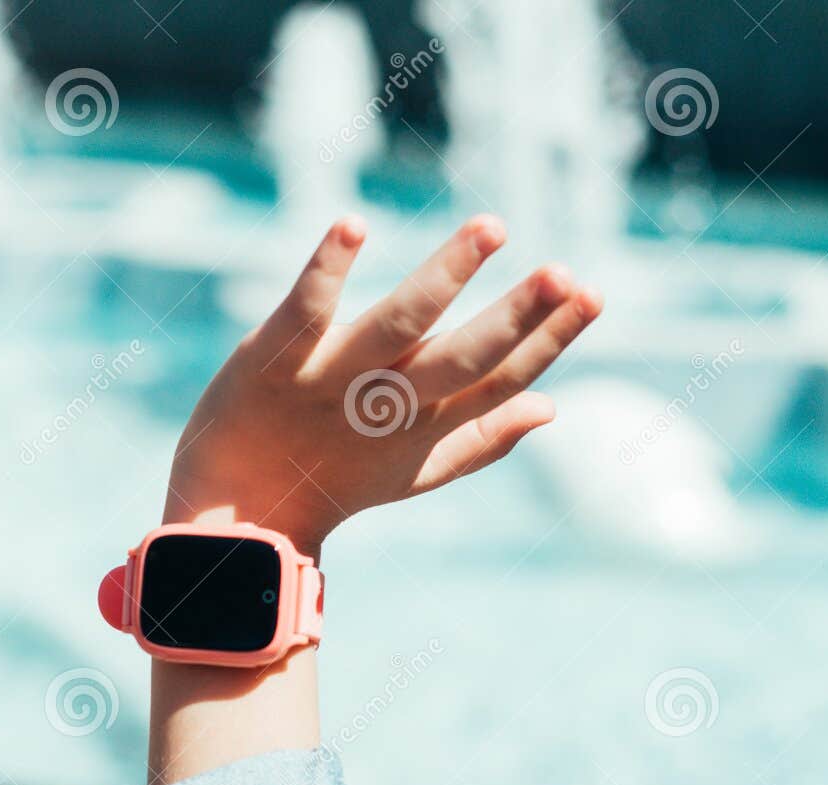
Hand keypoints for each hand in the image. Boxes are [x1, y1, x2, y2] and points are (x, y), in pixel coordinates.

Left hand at [164, 214, 602, 555]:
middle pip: (461, 357)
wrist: (235, 516)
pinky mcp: (272, 360)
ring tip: (490, 228)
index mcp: (424, 424)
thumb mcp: (413, 467)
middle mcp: (384, 402)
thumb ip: (483, 437)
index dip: (547, 340)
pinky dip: (327, 269)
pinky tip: (353, 224)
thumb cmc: (332, 481)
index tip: (593, 294)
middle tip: (564, 273)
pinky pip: (305, 311)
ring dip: (445, 276)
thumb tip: (551, 407)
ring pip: (396, 324)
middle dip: (515, 318)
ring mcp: (329, 380)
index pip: (499, 379)